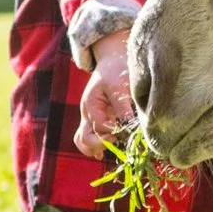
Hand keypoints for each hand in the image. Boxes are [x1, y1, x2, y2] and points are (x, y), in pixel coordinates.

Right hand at [74, 32, 133, 157]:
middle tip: (115, 141)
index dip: (112, 132)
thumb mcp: (119, 85)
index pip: (99, 126)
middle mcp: (87, 113)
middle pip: (83, 138)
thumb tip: (128, 125)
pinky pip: (92, 138)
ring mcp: (91, 118)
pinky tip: (107, 152)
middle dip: (99, 144)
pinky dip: (98, 146)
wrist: (112, 60)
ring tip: (111, 150)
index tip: (125, 131)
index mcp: (90, 104)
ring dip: (96, 148)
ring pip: (84, 141)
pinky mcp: (99, 120)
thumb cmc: (115, 69)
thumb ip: (121, 106)